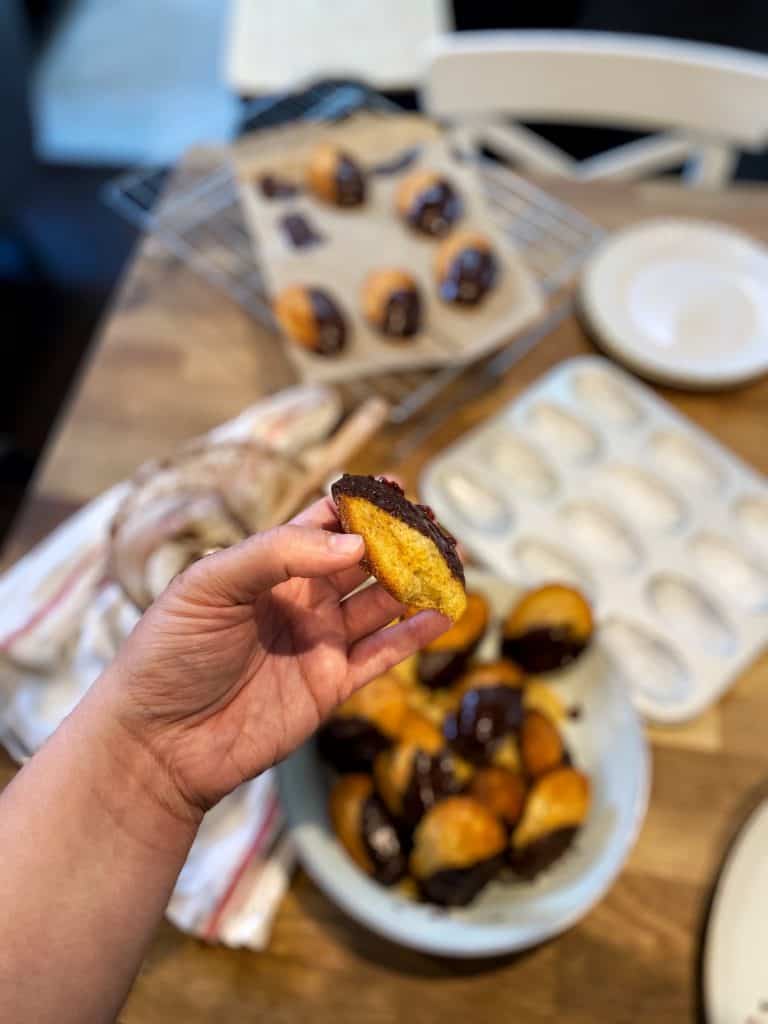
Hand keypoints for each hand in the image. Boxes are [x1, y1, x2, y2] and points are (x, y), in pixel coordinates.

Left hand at [102, 496, 448, 817]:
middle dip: (402, 541)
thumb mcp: (210, 585)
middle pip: (364, 560)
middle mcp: (301, 599)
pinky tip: (442, 615)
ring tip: (452, 563)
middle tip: (438, 528)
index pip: (325, 524)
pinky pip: (383, 655)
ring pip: (382, 603)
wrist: (157, 742)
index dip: (361, 505)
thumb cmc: (169, 653)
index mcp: (269, 567)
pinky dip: (414, 636)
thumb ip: (278, 555)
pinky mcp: (331, 685)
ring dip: (417, 583)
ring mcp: (319, 642)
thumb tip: (354, 543)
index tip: (398, 488)